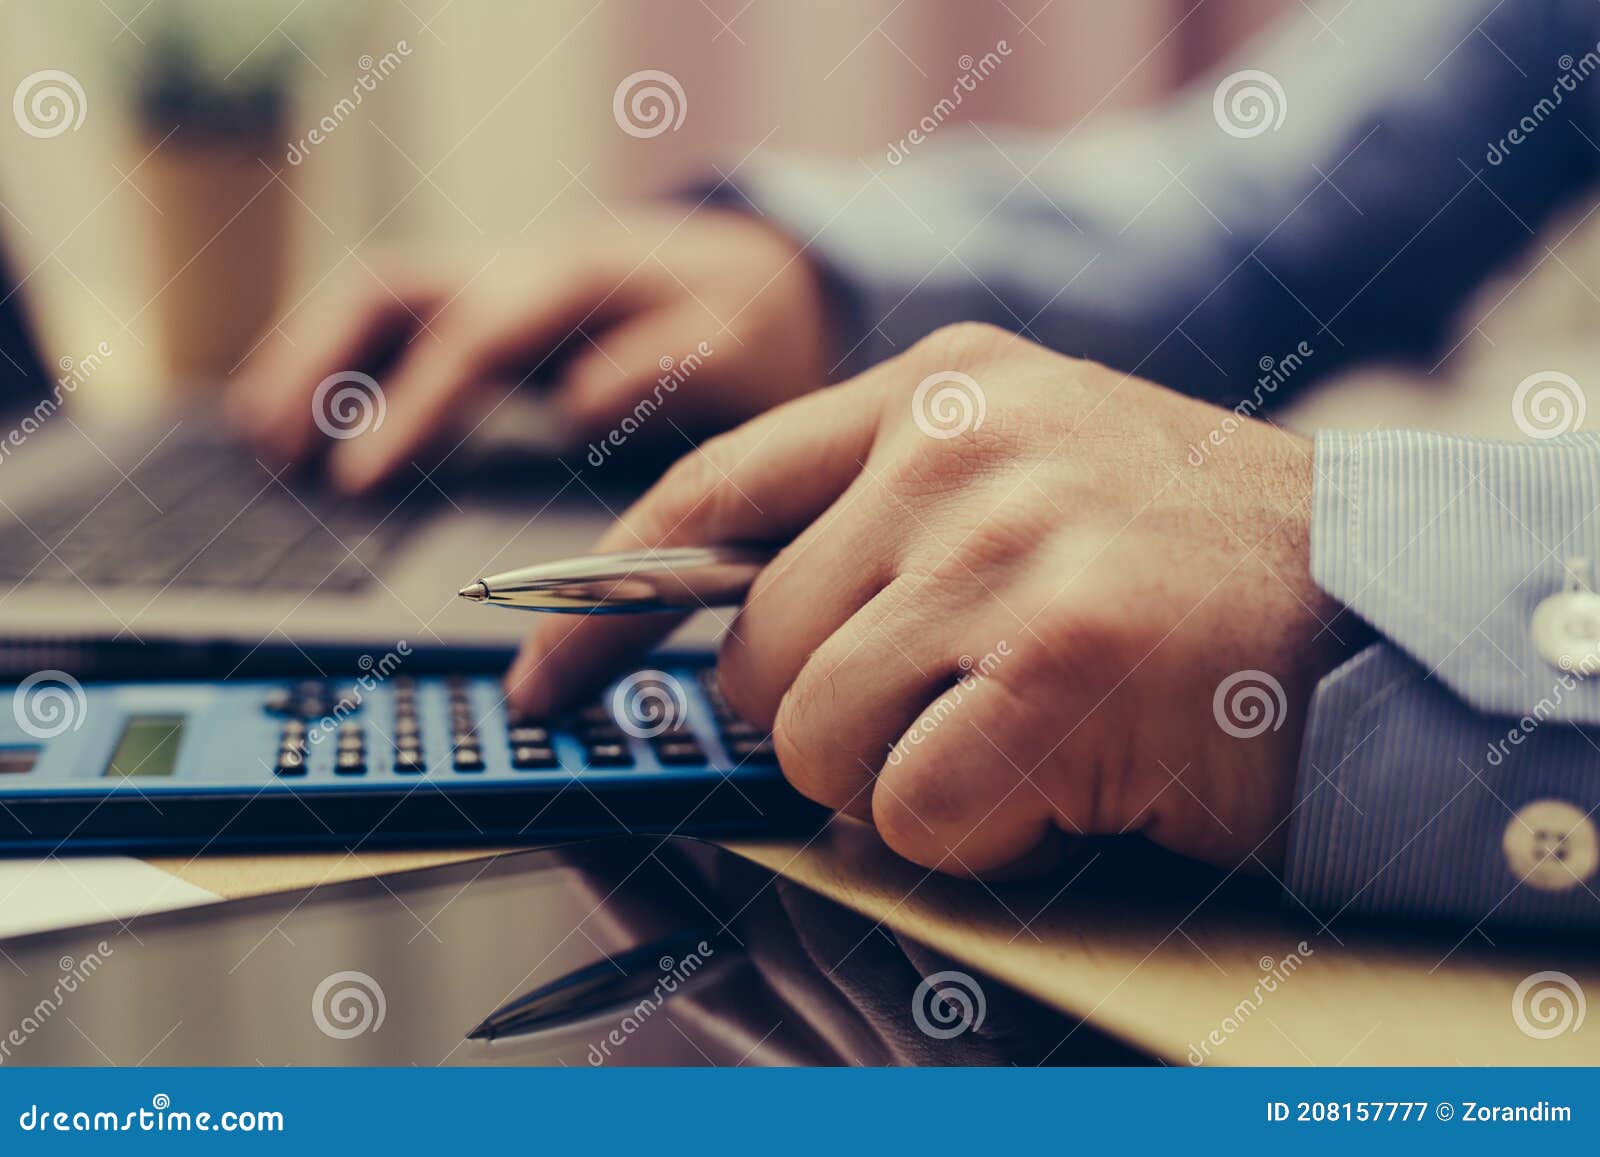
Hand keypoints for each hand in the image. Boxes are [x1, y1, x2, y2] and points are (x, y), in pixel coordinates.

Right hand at [227, 206, 832, 491]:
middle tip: (271, 451)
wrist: (767, 272)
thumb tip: (573, 402)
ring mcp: (498, 286)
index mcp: (578, 281)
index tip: (359, 478)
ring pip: (376, 303)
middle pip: (391, 294)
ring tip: (258, 438)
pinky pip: (395, 327)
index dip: (412, 406)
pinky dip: (341, 365)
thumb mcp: (739, 344)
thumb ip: (666, 367)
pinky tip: (305, 418)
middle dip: (320, 364)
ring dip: (310, 360)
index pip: (473, 336)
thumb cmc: (750, 321)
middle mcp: (521, 269)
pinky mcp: (490, 314)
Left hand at [505, 324, 1360, 875]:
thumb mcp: (1014, 469)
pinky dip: (971, 825)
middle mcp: (954, 445)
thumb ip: (863, 518)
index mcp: (930, 389)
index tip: (546, 673)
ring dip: (898, 778)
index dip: (605, 598)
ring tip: (1011, 733)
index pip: (707, 495)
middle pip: (759, 651)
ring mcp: (1005, 542)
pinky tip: (1058, 774)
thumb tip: (706, 632)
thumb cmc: (1172, 559)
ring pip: (819, 740)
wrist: (1363, 603)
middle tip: (935, 712)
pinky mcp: (1058, 653)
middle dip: (820, 721)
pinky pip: (911, 805)